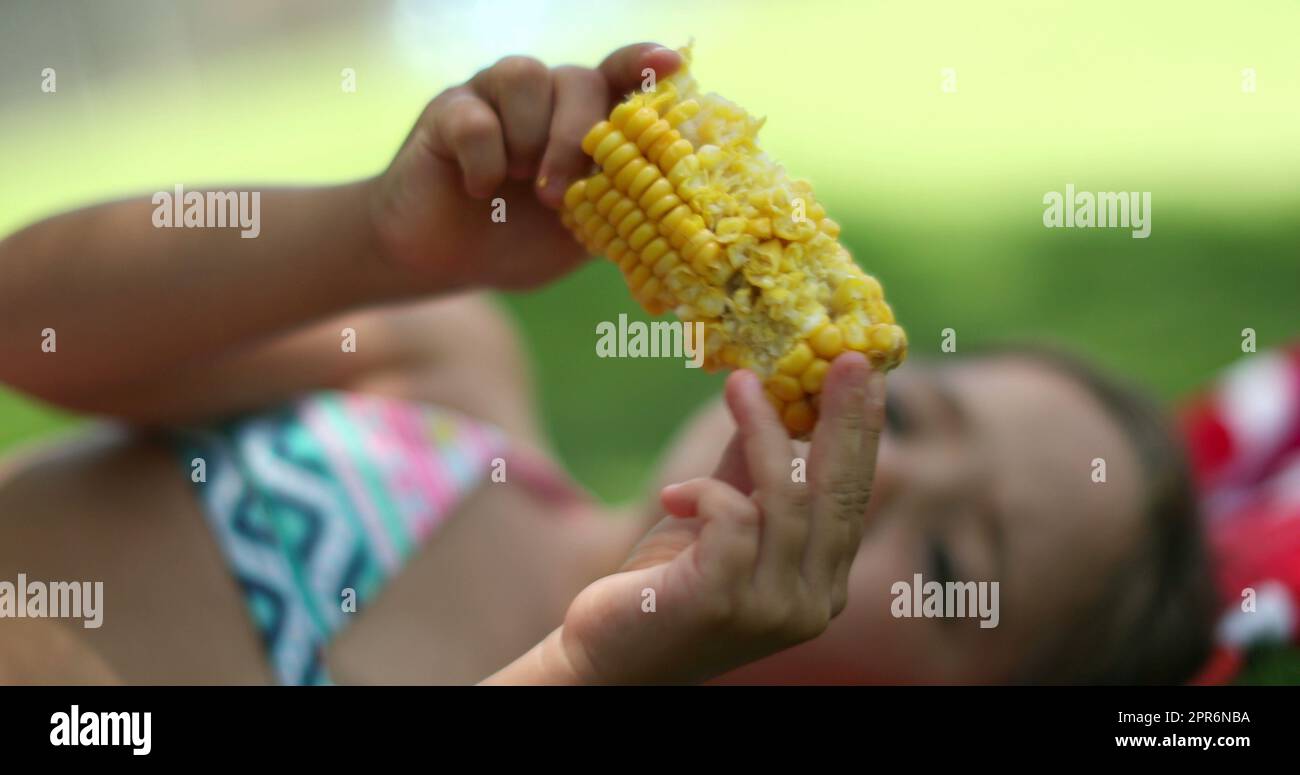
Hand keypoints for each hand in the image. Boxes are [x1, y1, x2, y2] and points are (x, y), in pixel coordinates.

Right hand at [368, 43, 681, 291]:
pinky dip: (484, 161)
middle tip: (555, 196)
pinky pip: (476, 117)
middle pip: (577, 78)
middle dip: (574, 137)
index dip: (644, 65)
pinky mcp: (448, 110)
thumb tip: (678, 209)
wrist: (442, 263)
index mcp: (582, 121)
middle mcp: (542, 97)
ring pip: (525, 75)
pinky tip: (479, 190)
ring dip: (529, 140)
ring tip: (517, 184)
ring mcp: (493, 96)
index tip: (669, 66)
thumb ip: (623, 210)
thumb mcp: (582, 235)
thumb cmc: (515, 242)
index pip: (620, 76)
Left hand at [558, 352, 885, 683]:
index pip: (855, 497)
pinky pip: (734, 518)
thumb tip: (771, 393)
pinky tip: (675, 496)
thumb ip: (747, 468)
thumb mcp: (715, 517)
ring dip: (761, 432)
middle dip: (844, 420)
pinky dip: (705, 491)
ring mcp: (773, 609)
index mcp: (821, 582)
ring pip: (785, 499)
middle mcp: (812, 602)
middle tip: (843, 358)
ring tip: (738, 385)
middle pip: (839, 495)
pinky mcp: (726, 604)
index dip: (862, 433)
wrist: (604, 656)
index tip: (866, 371)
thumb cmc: (662, 584)